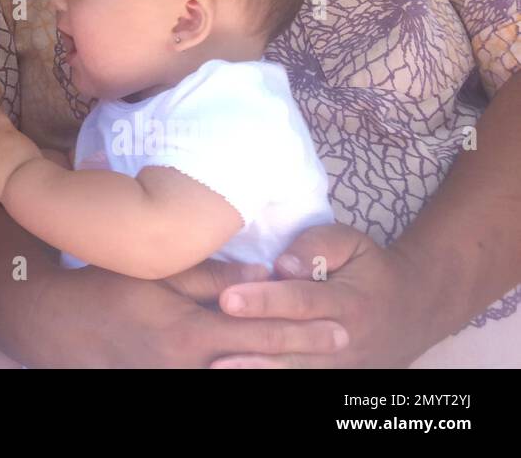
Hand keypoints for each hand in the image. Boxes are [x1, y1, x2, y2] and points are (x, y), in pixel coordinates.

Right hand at [5, 257, 348, 367]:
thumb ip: (208, 276)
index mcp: (189, 334)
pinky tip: (265, 370)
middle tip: (343, 344)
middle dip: (304, 354)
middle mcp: (189, 368)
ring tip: (318, 362)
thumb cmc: (103, 289)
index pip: (258, 333)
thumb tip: (259, 273)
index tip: (338, 324)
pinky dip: (244, 375)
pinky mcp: (165, 389)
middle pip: (260, 365)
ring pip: (241, 380)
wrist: (54, 325)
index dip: (300, 329)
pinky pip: (214, 385)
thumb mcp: (154, 272)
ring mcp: (177, 384)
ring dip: (278, 370)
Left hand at [209, 222, 431, 366]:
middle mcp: (345, 340)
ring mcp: (344, 368)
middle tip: (211, 347)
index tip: (228, 299)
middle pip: (292, 344)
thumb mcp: (352, 243)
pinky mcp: (340, 381)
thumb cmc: (372, 268)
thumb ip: (316, 245)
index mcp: (348, 301)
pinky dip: (275, 380)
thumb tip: (282, 265)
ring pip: (297, 372)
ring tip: (218, 369)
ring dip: (257, 372)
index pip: (300, 301)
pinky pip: (306, 384)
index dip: (264, 301)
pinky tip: (242, 374)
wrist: (416, 309)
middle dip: (250, 344)